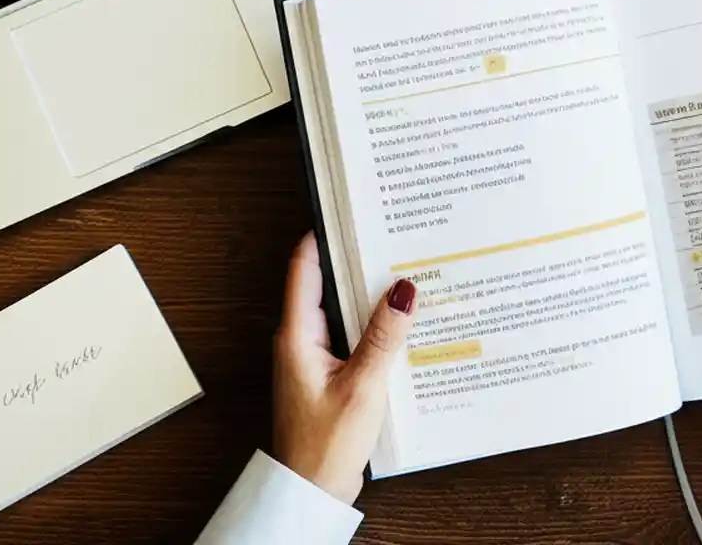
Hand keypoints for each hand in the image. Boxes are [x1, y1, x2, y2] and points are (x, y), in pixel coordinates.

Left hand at [272, 232, 416, 503]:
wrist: (312, 490)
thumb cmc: (325, 444)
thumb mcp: (362, 385)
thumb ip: (384, 336)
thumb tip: (403, 290)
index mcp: (297, 336)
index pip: (304, 269)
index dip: (323, 236)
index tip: (349, 212)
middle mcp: (301, 340)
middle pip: (326, 285)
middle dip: (356, 261)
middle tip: (390, 238)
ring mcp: (314, 357)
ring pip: (342, 311)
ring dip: (369, 296)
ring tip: (404, 273)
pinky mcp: (330, 374)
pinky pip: (352, 336)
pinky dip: (373, 325)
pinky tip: (401, 325)